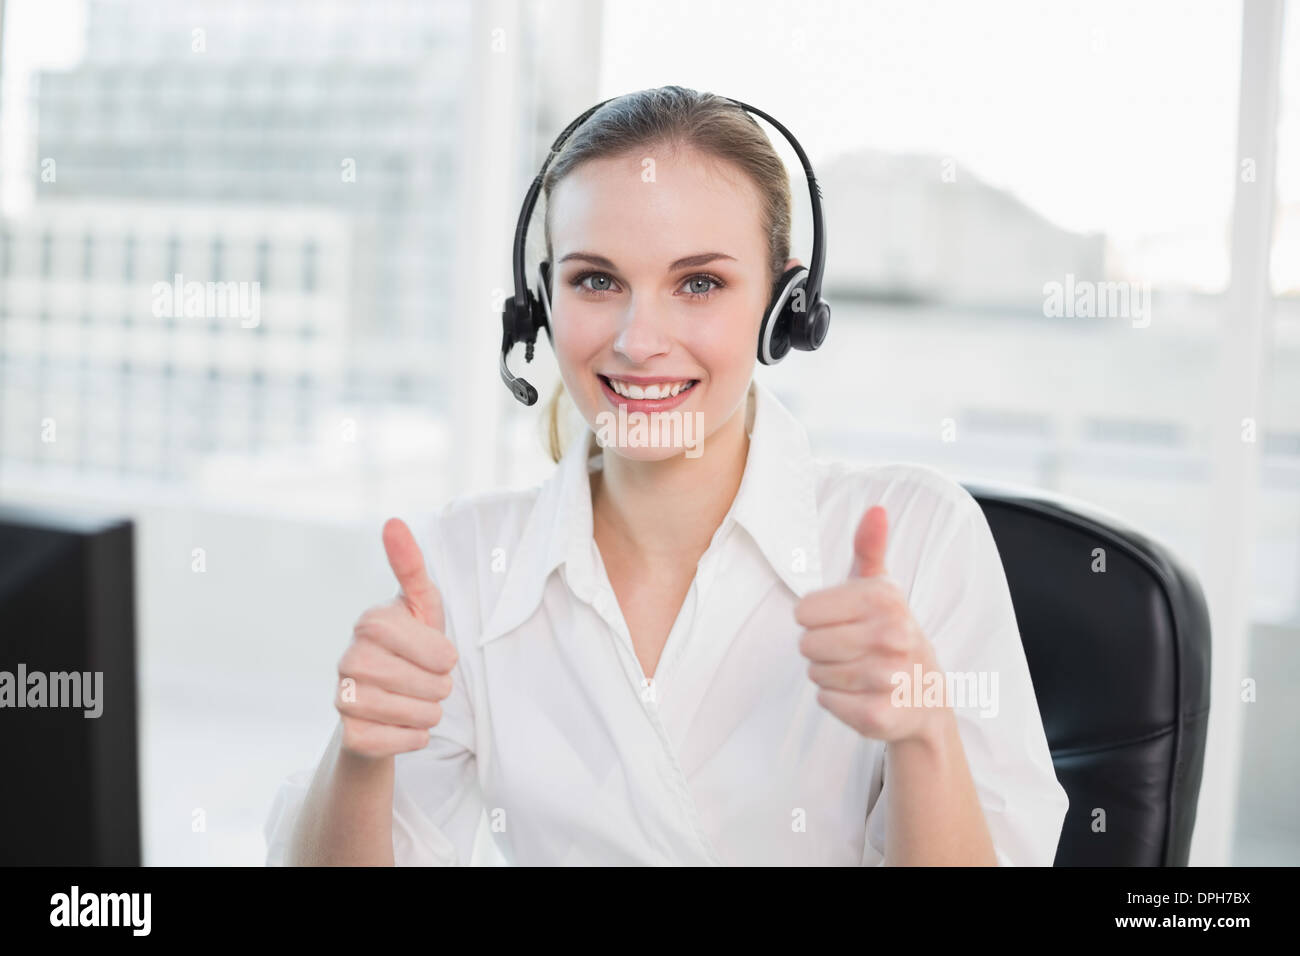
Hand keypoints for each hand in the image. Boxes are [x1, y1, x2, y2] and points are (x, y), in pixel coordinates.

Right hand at [335, 518, 459, 758]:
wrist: (385, 704)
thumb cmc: (412, 647)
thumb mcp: (421, 605)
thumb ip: (411, 565)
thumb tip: (392, 521)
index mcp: (370, 622)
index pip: (438, 651)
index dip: (444, 656)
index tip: (437, 654)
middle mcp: (348, 657)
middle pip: (430, 685)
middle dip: (440, 688)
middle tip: (428, 682)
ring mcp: (343, 697)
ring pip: (418, 715)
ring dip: (429, 713)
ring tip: (415, 701)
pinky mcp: (348, 734)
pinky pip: (401, 742)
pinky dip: (413, 737)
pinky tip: (402, 725)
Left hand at [796, 505, 944, 743]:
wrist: (926, 694)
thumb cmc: (890, 632)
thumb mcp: (880, 587)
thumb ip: (870, 548)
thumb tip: (876, 509)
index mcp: (885, 599)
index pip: (804, 610)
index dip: (816, 618)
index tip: (844, 621)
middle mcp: (892, 635)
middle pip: (806, 643)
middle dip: (820, 648)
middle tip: (851, 649)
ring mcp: (888, 677)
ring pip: (815, 672)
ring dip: (829, 674)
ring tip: (858, 670)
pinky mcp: (879, 715)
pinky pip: (825, 700)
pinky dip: (835, 700)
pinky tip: (860, 694)